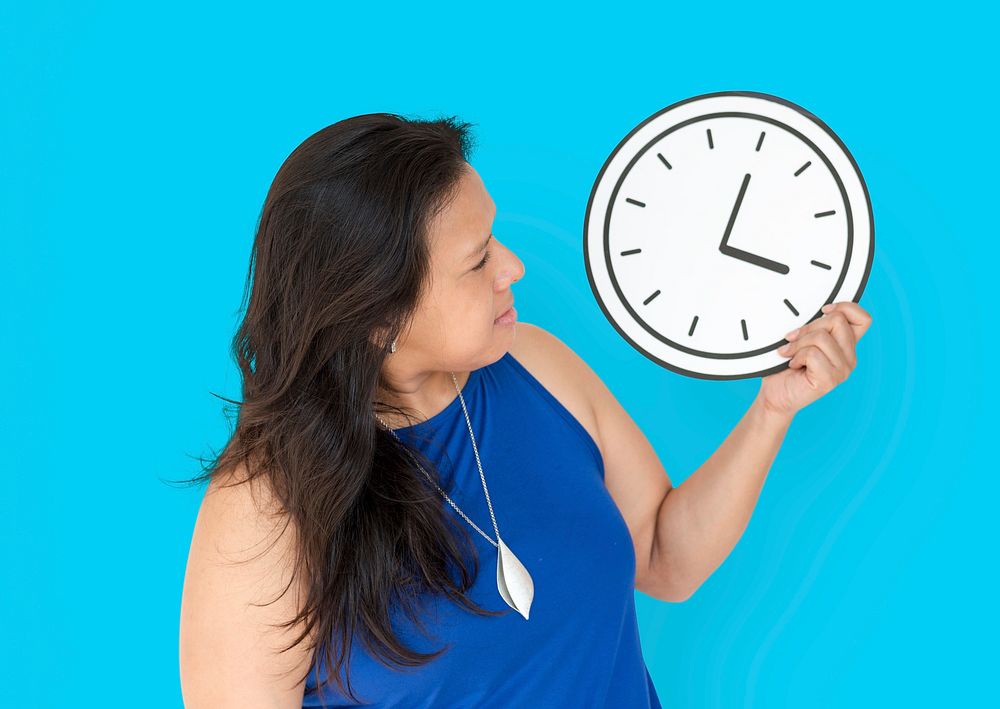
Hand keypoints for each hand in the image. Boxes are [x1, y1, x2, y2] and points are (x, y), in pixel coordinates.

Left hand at [756, 301, 873, 418]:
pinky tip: (793, 365)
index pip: (864, 319)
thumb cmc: (785, 366)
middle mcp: (849, 357)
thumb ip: (815, 326)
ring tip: (791, 354)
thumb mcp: (802, 339)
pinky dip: (796, 356)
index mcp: (846, 345)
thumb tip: (816, 310)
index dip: (845, 308)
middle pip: (838, 320)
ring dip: (798, 343)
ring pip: (821, 337)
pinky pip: (812, 353)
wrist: (775, 394)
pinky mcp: (830, 379)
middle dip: (809, 326)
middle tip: (793, 339)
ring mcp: (842, 369)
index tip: (823, 310)